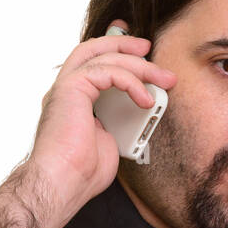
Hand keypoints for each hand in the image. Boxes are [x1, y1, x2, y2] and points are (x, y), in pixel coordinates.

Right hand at [15, 19, 177, 227]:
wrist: (63, 183)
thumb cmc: (82, 173)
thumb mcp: (109, 140)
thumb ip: (117, 121)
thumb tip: (136, 115)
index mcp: (73, 100)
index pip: (91, 64)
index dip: (113, 50)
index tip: (139, 50)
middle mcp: (66, 90)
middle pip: (93, 50)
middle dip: (123, 43)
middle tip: (148, 48)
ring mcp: (65, 88)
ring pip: (103, 57)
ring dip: (138, 65)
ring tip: (164, 79)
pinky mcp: (71, 89)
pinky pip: (106, 71)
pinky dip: (131, 82)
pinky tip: (146, 100)